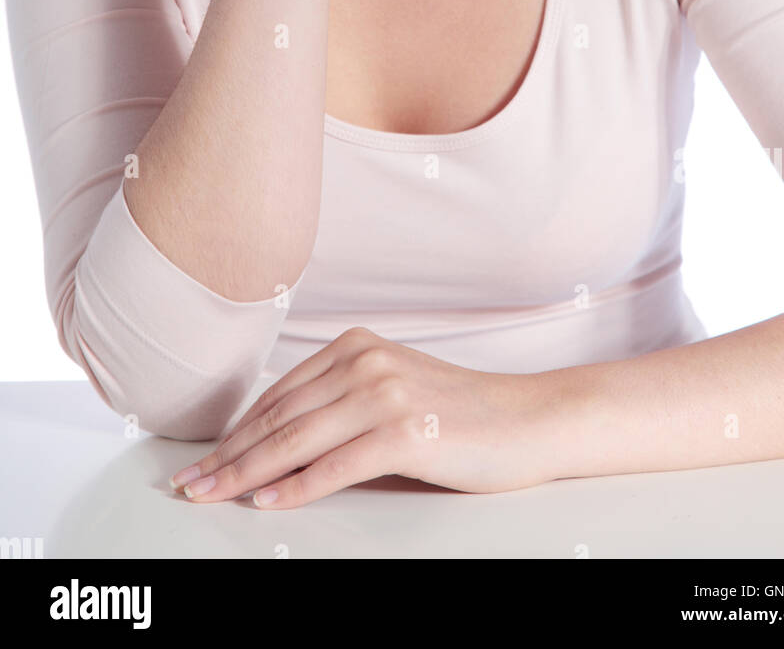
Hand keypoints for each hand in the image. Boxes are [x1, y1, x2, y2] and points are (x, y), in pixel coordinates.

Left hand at [169, 327, 556, 507]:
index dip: (234, 432)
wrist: (528, 418)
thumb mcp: (392, 391)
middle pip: (278, 419)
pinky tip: (267, 502)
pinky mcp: (406, 432)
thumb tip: (275, 444)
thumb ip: (339, 404)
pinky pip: (336, 466)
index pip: (278, 396)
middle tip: (189, 484)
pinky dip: (296, 488)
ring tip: (212, 497)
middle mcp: (365, 362)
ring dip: (245, 474)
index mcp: (356, 347)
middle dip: (227, 456)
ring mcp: (384, 394)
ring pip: (295, 442)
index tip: (202, 460)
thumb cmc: (462, 412)